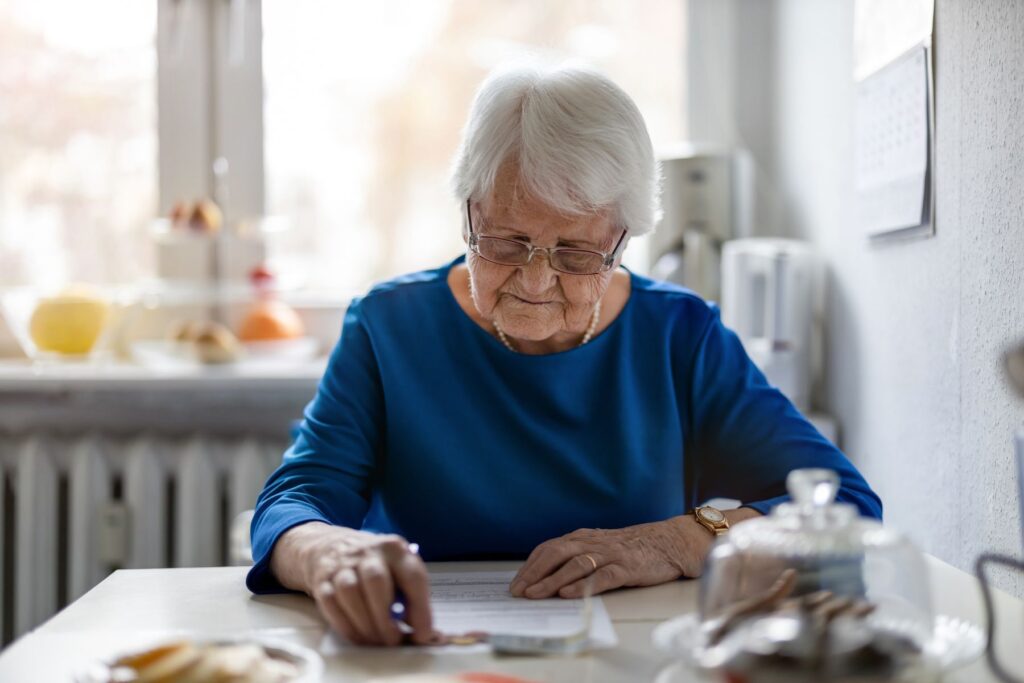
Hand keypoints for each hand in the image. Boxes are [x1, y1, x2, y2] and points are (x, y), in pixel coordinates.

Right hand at [270, 522, 437, 645]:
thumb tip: (422, 634)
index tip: (423, 635)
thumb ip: (409, 598)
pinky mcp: (322, 579)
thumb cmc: (374, 564)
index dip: (420, 608)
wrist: (331, 546)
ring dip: (365, 624)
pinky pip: (331, 603)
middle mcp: (368, 552)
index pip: (412, 576)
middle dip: (385, 617)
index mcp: (395, 549)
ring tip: (376, 641)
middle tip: (393, 641)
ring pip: (350, 592)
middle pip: (376, 581)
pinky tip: (359, 637)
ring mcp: (342, 564)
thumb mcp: (397, 570)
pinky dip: (346, 625)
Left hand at [510, 510, 760, 599]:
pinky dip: (583, 584)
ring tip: (536, 594)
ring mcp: (610, 554)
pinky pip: (601, 576)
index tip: (515, 583)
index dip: (530, 566)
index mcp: (582, 537)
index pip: (548, 548)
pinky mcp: (627, 567)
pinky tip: (569, 593)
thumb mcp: (600, 546)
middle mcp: (592, 543)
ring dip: (552, 580)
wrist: (670, 541)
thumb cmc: (632, 548)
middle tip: (518, 591)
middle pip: (556, 554)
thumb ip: (576, 556)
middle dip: (534, 573)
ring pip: (574, 564)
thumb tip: (546, 576)